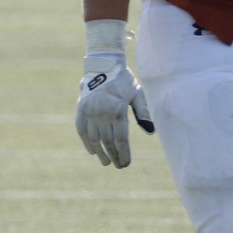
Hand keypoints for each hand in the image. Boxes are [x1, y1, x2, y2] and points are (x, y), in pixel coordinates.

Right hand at [75, 52, 153, 167]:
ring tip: (106, 162)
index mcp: (118, 110)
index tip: (126, 164)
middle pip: (108, 142)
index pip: (120, 139)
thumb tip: (151, 131)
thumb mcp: (137, 93)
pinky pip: (81, 130)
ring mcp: (90, 111)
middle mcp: (103, 113)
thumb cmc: (124, 80)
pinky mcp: (81, 109)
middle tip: (118, 166)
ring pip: (94, 138)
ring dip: (100, 153)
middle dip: (114, 156)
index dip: (123, 154)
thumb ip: (143, 111)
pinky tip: (92, 151)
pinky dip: (86, 142)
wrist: (103, 65)